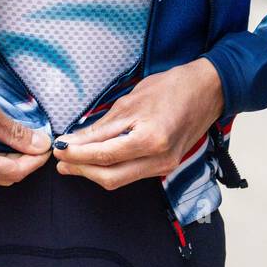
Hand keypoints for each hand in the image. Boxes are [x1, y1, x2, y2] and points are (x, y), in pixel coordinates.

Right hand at [0, 41, 51, 184]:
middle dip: (25, 162)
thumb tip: (39, 144)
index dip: (36, 160)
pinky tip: (2, 140)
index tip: (49, 144)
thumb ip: (13, 131)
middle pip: (3, 177)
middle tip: (40, 141)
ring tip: (25, 139)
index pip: (14, 172)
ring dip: (10, 161)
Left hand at [52, 57, 224, 188]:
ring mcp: (165, 166)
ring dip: (93, 172)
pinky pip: (131, 174)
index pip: (104, 154)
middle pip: (110, 177)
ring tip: (72, 161)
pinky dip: (110, 168)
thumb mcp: (131, 101)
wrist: (208, 90)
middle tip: (60, 160)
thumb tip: (74, 140)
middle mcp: (159, 159)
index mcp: (151, 138)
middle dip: (81, 170)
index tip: (58, 149)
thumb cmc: (172, 87)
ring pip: (120, 179)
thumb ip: (102, 126)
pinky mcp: (166, 166)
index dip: (77, 154)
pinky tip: (96, 160)